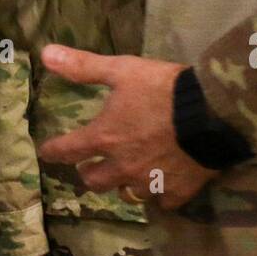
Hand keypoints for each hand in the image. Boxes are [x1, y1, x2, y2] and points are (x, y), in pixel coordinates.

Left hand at [36, 46, 213, 209]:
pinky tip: (161, 184)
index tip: (47, 152)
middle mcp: (121, 167)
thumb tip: (45, 54)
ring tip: (125, 175)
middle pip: (94, 181)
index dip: (54, 151)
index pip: (68, 150)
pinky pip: (160, 200)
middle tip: (90, 165)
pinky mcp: (176, 192)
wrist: (211, 112)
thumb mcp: (122, 70)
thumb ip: (83, 66)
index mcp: (104, 138)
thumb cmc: (162, 89)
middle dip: (88, 173)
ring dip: (122, 184)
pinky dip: (158, 193)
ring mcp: (149, 183)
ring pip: (126, 194)